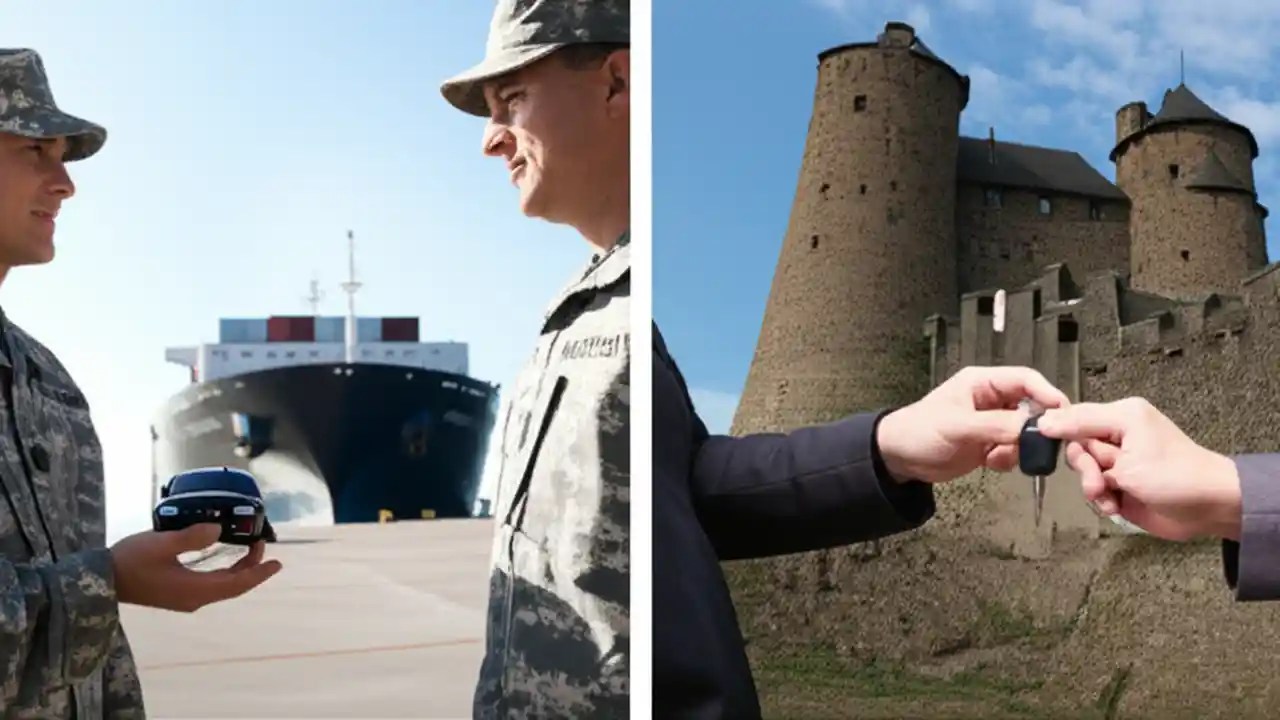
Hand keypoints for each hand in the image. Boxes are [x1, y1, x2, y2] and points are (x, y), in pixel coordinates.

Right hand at [110, 524, 282, 611]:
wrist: (102, 581)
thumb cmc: (130, 561)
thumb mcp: (162, 544)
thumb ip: (192, 537)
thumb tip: (218, 529)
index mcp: (195, 590)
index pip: (237, 583)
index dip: (259, 573)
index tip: (277, 562)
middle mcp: (195, 599)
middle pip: (233, 586)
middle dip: (252, 568)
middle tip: (265, 547)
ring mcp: (185, 599)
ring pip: (222, 586)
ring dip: (239, 570)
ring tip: (251, 550)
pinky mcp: (177, 595)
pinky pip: (210, 586)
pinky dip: (224, 573)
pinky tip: (224, 561)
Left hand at [875, 366, 1070, 483]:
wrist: (899, 458)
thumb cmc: (917, 430)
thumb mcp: (957, 425)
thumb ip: (995, 425)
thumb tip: (1031, 429)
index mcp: (982, 383)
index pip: (1025, 380)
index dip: (1047, 394)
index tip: (1061, 412)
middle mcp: (991, 400)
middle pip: (1032, 407)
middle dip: (1036, 427)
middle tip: (1039, 443)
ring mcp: (992, 423)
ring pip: (1026, 432)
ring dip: (1020, 447)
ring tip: (999, 454)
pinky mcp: (990, 444)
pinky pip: (1014, 450)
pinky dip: (1008, 459)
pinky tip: (990, 462)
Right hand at [1036, 397, 1241, 540]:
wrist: (1208, 508)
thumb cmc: (1175, 474)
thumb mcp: (1124, 447)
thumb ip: (1081, 431)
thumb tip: (1045, 420)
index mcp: (1120, 416)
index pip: (1074, 416)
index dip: (1059, 431)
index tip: (1044, 444)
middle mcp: (1117, 437)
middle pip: (1077, 447)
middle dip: (1084, 468)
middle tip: (1098, 483)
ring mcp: (1119, 463)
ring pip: (1084, 471)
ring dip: (1093, 487)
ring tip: (1110, 497)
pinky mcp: (1121, 485)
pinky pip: (1095, 490)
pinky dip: (1102, 501)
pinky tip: (1116, 506)